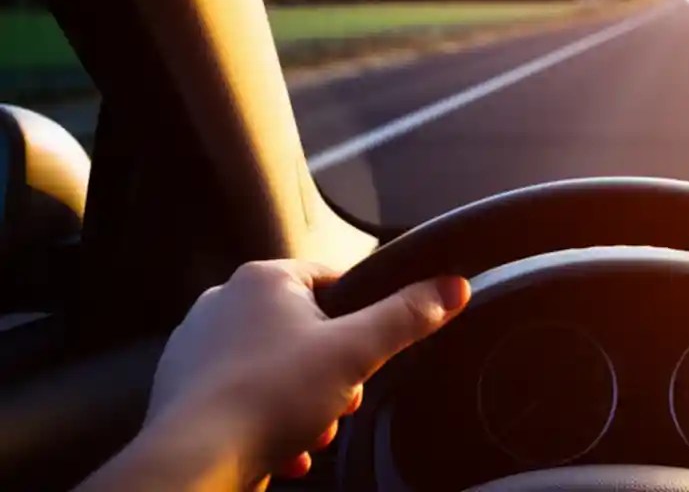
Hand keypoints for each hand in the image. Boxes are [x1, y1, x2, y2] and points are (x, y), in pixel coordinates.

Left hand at [80, 260, 468, 490]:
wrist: (195, 461)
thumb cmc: (271, 396)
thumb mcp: (357, 352)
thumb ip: (408, 316)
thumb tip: (453, 286)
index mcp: (263, 279)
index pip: (334, 282)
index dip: (361, 321)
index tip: (368, 355)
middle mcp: (222, 302)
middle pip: (306, 330)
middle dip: (332, 373)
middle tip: (342, 402)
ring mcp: (197, 347)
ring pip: (276, 369)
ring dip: (303, 403)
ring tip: (311, 432)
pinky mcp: (184, 390)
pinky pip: (243, 398)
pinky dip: (269, 422)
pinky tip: (283, 449)